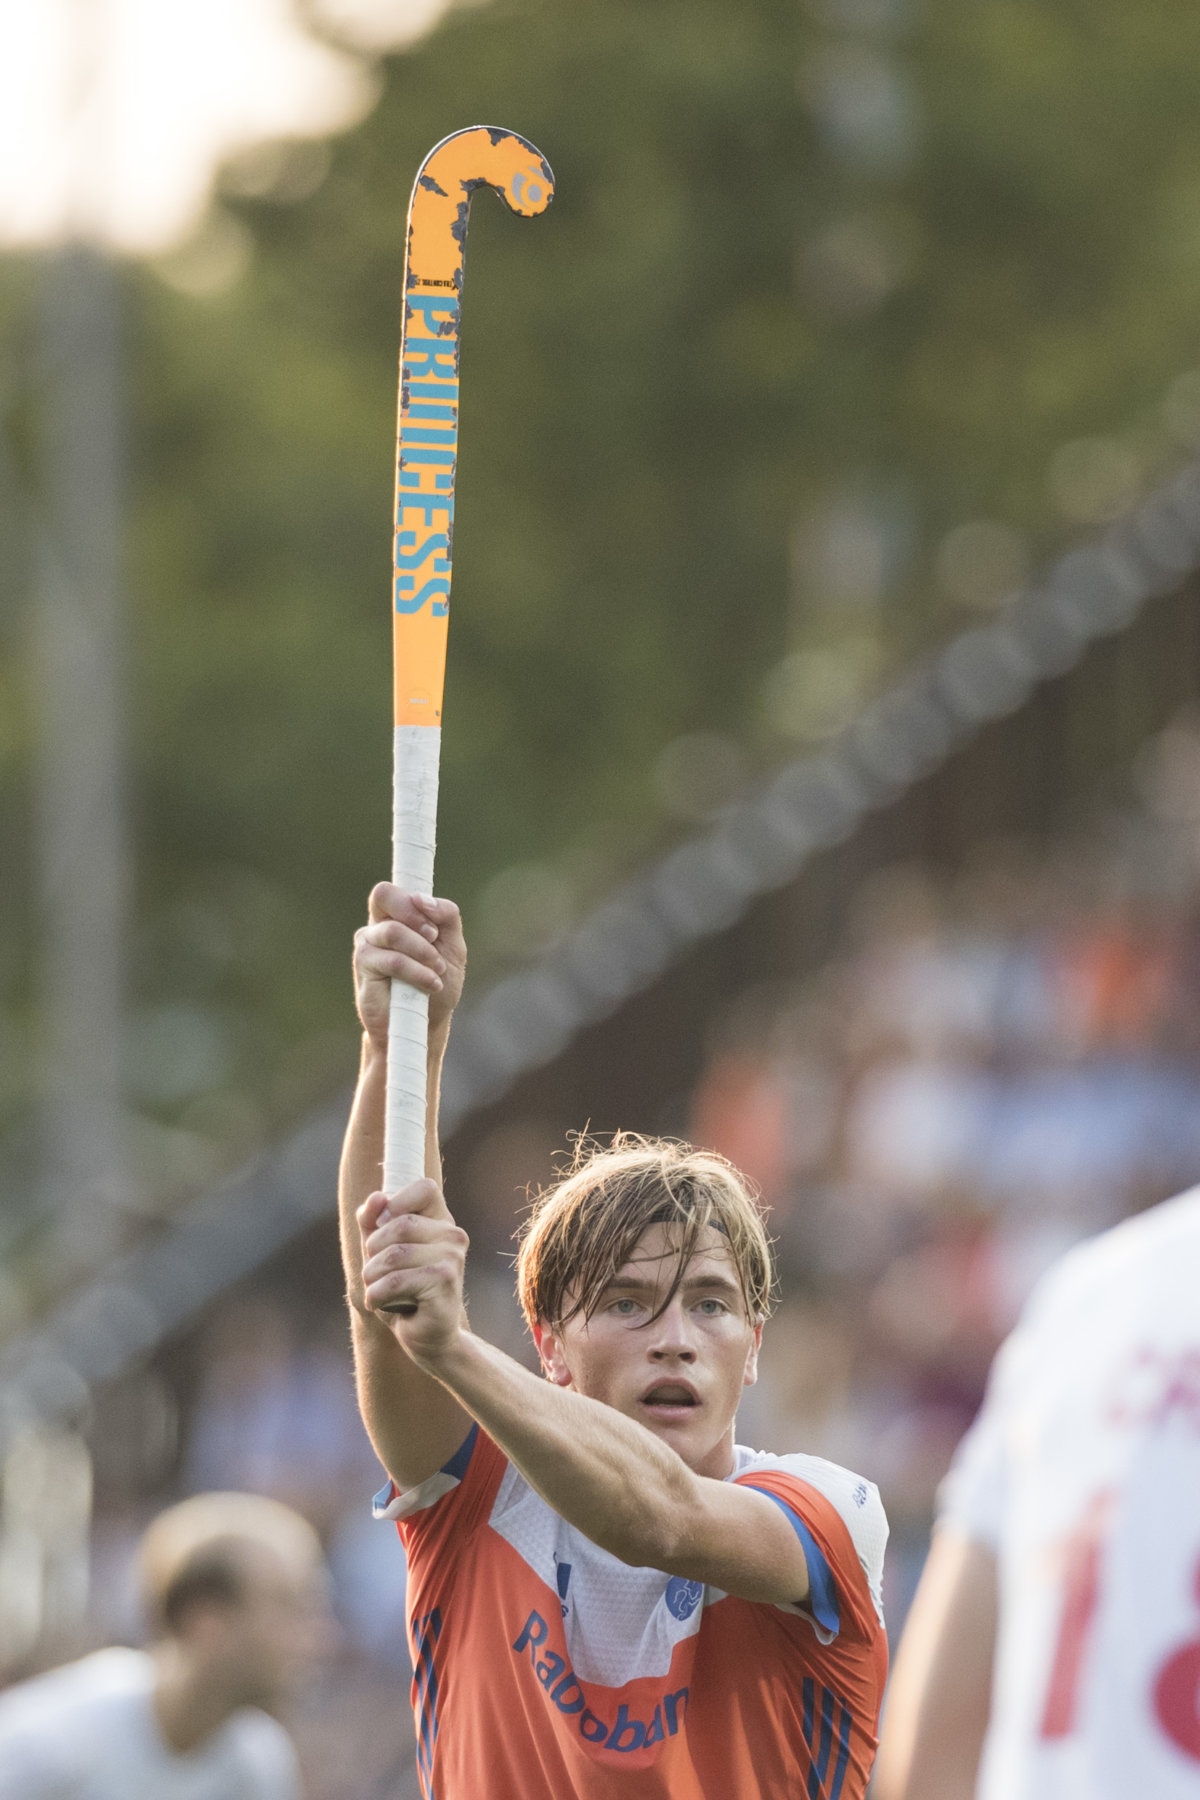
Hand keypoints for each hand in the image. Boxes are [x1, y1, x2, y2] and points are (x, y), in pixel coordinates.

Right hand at [353, 887, 466, 1048]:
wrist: (426, 1024)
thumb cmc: (438, 984)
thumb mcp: (453, 947)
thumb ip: (447, 917)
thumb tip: (424, 899)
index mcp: (399, 916)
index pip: (395, 888)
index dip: (413, 896)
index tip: (434, 923)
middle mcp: (379, 925)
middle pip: (384, 894)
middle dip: (414, 913)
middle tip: (434, 937)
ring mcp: (367, 944)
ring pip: (393, 931)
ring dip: (422, 950)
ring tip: (437, 969)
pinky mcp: (363, 967)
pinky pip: (391, 959)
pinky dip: (416, 971)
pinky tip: (430, 983)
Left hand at [359, 1182, 467, 1363]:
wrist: (427, 1338)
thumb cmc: (403, 1293)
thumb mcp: (380, 1253)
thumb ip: (373, 1222)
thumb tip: (377, 1197)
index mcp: (442, 1222)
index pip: (425, 1188)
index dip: (397, 1202)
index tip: (382, 1228)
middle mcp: (453, 1236)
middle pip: (399, 1223)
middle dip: (373, 1251)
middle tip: (374, 1273)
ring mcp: (452, 1259)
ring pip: (393, 1254)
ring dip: (372, 1277)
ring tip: (377, 1290)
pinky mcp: (444, 1283)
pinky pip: (394, 1280)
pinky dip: (376, 1295)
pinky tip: (380, 1304)